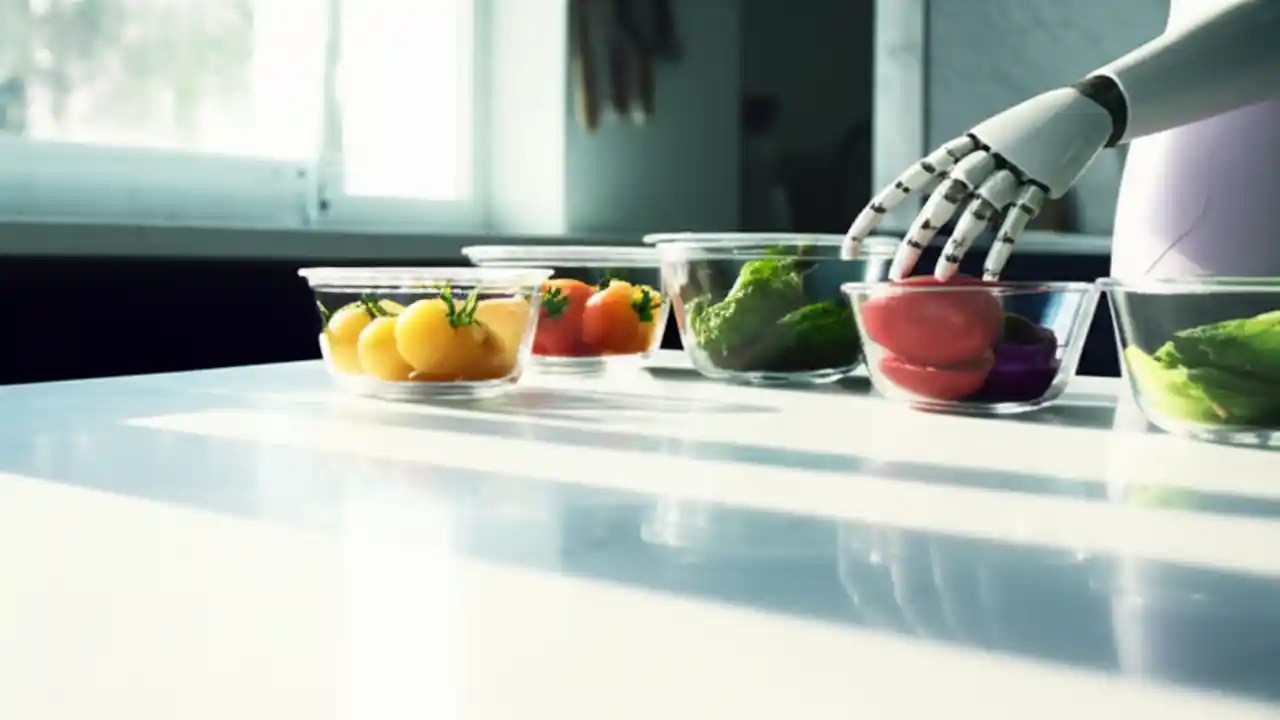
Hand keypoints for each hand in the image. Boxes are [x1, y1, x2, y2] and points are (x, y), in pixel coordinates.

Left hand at [843, 86, 1113, 279]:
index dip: (879, 210)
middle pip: (941, 200)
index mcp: (960, 149)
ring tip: (941, 277)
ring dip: (957, 246)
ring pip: (977, 211)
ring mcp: (1012, 171)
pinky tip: (991, 273)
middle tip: (897, 273)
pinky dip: (1003, 248)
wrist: (1082, 110)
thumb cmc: (1023, 133)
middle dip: (917, 239)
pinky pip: (1018, 220)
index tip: (853, 242)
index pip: (910, 180)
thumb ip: (958, 172)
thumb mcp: (983, 143)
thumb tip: (932, 211)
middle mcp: (981, 158)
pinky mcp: (1041, 186)